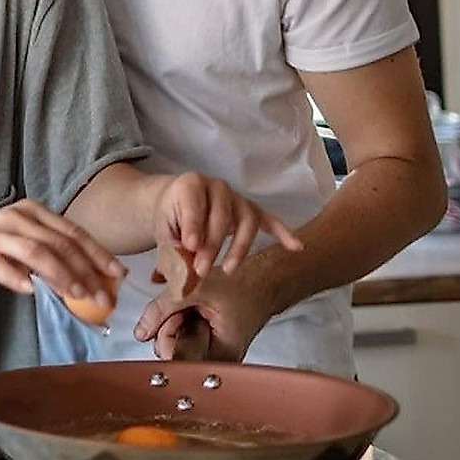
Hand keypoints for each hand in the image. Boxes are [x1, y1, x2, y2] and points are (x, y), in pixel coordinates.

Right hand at [0, 200, 123, 303]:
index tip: (118, 273)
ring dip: (60, 275)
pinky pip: (0, 265)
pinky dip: (18, 278)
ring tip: (78, 295)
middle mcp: (17, 218)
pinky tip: (31, 292)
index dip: (98, 253)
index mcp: (33, 212)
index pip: (72, 232)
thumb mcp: (22, 242)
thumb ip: (49, 254)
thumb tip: (87, 280)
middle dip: (86, 270)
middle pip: (59, 243)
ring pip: (36, 252)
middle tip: (104, 295)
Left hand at [135, 263, 277, 361]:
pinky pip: (180, 337)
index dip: (168, 334)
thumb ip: (164, 307)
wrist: (263, 281)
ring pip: (172, 344)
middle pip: (170, 353)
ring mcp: (209, 355)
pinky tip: (194, 310)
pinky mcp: (205, 345)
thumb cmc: (241, 284)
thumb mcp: (198, 287)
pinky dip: (180, 320)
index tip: (180, 314)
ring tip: (194, 305)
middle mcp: (215, 362)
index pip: (176, 361)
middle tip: (188, 306)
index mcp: (220, 355)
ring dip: (173, 320)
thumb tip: (140, 333)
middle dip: (169, 325)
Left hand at [147, 172, 302, 278]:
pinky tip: (296, 247)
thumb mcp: (163, 229)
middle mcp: (216, 186)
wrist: (175, 203)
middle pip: (222, 215)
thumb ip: (174, 248)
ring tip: (227, 269)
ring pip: (247, 219)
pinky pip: (268, 220)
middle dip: (212, 245)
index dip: (193, 224)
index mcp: (190, 185)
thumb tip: (185, 275)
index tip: (190, 246)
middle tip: (201, 269)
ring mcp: (236, 197)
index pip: (194, 202)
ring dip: (239, 247)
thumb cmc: (170, 217)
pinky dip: (282, 232)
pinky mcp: (249, 209)